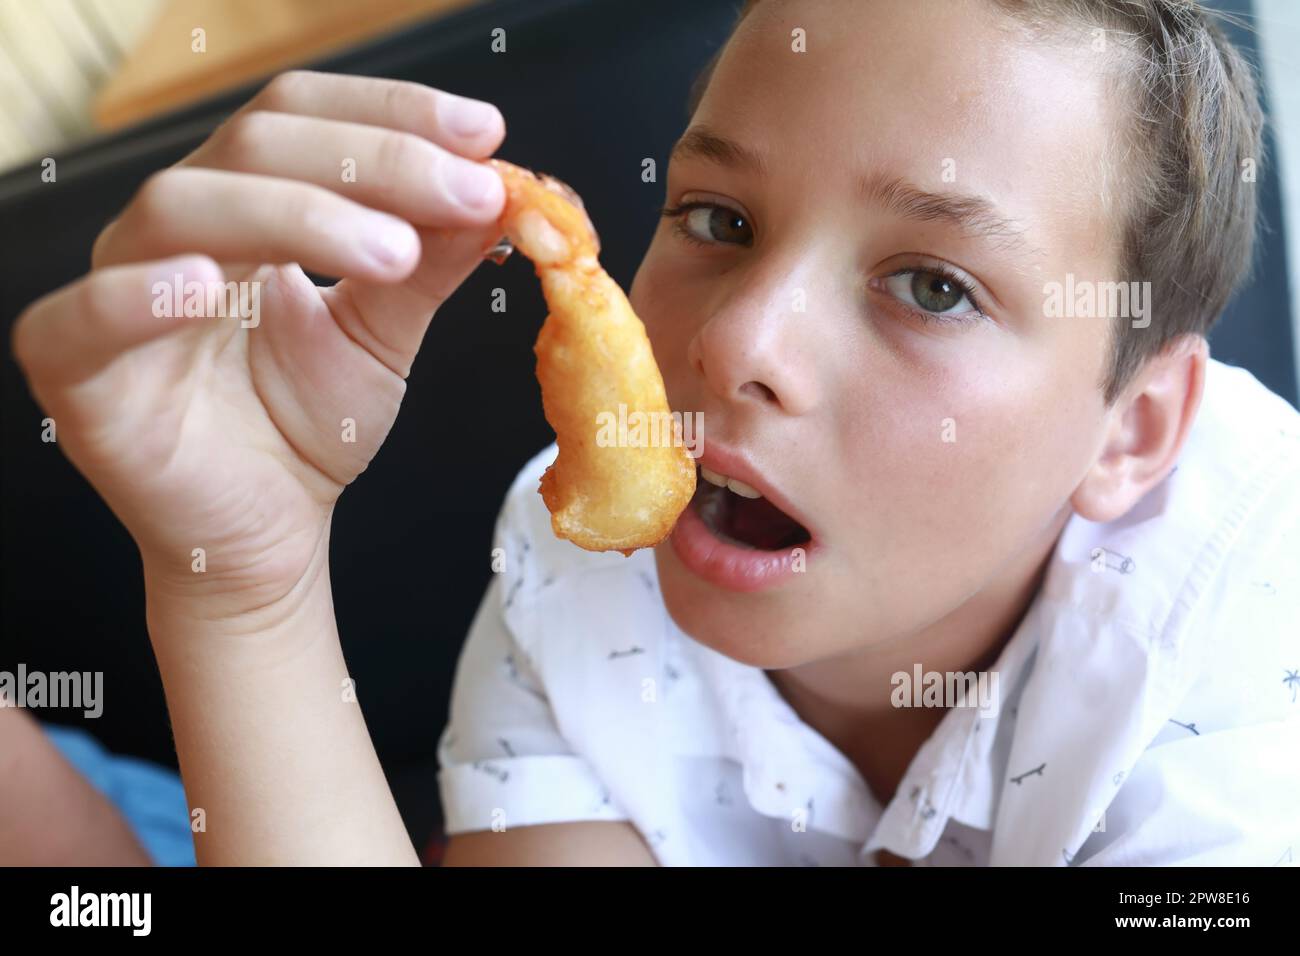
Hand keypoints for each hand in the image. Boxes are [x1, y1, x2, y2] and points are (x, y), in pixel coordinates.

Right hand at [12, 71, 505, 623]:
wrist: (264, 533)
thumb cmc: (307, 427)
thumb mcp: (383, 334)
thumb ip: (428, 263)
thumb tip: (497, 192)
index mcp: (248, 203)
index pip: (305, 117)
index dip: (392, 113)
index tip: (485, 134)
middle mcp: (180, 228)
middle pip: (255, 145)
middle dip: (373, 161)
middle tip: (467, 193)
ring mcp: (122, 290)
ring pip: (183, 208)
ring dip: (297, 214)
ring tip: (394, 253)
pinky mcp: (80, 371)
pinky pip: (83, 319)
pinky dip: (141, 296)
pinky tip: (208, 285)